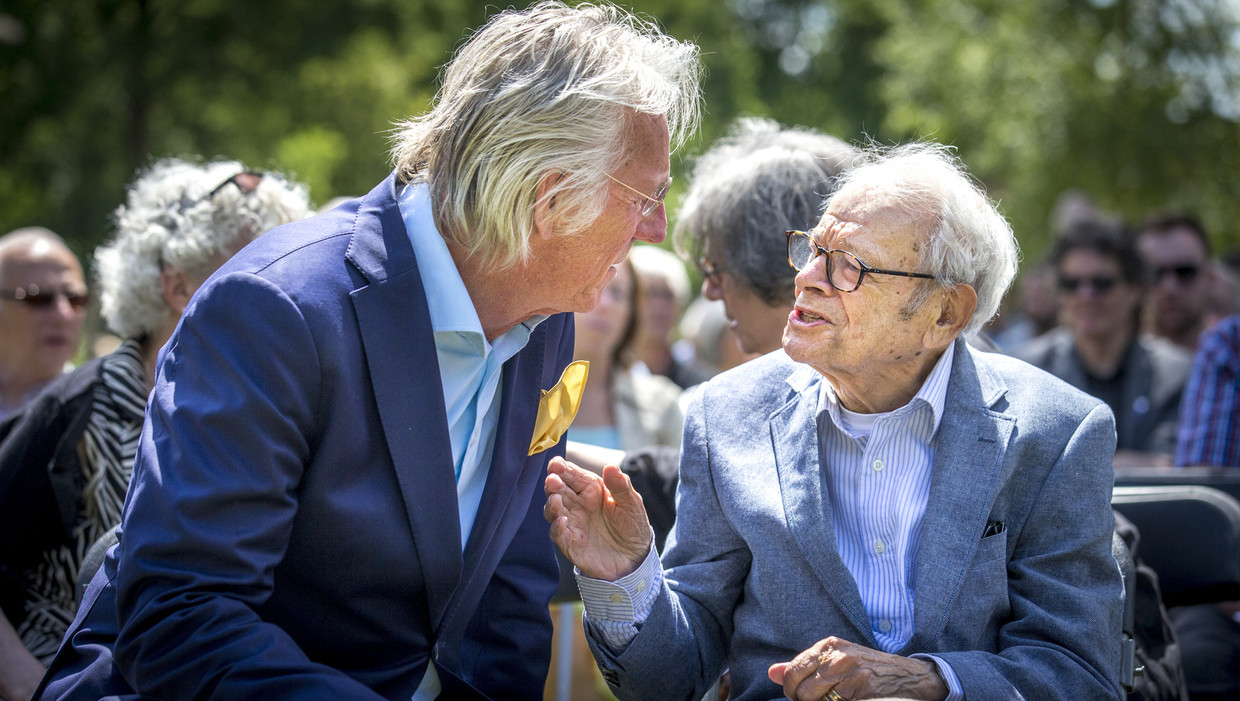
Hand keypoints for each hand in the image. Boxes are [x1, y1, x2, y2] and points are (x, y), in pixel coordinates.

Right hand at [544, 456, 652, 580]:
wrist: (635, 558)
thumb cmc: (632, 525)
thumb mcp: (631, 504)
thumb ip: (621, 485)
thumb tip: (611, 466)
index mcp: (591, 489)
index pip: (571, 474)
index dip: (561, 468)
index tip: (556, 465)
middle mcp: (577, 504)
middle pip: (558, 490)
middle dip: (553, 484)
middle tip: (553, 481)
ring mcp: (572, 523)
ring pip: (553, 510)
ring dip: (551, 504)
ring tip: (555, 498)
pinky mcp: (571, 543)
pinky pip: (558, 534)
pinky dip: (557, 527)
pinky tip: (561, 520)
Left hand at [767, 636, 947, 700]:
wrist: (904, 675)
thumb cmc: (864, 667)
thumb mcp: (834, 659)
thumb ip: (803, 665)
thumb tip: (772, 673)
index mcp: (828, 646)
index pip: (794, 670)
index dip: (791, 689)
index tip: (798, 696)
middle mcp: (837, 657)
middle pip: (801, 688)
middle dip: (802, 700)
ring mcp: (850, 673)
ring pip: (815, 699)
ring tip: (831, 700)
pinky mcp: (862, 689)